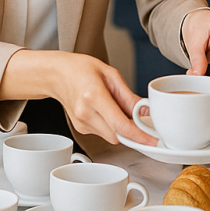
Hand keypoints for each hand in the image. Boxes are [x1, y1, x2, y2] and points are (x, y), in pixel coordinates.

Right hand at [32, 51, 156, 145]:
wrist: (57, 75)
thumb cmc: (81, 69)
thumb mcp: (111, 74)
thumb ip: (129, 96)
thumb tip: (145, 111)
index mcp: (94, 96)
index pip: (120, 124)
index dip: (139, 135)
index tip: (152, 141)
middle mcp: (85, 113)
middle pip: (117, 135)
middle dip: (132, 131)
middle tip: (139, 119)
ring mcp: (81, 123)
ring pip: (111, 137)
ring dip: (121, 128)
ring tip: (115, 106)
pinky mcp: (81, 129)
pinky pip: (104, 133)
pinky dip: (111, 126)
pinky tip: (106, 111)